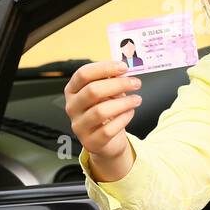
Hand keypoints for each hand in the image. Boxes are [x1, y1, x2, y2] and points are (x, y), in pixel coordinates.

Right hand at [64, 61, 141, 178]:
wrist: (106, 141)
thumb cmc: (105, 111)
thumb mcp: (106, 93)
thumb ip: (110, 80)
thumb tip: (123, 70)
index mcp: (72, 90)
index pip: (83, 74)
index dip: (104, 68)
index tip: (123, 67)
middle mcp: (72, 107)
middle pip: (92, 90)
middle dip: (118, 84)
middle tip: (135, 83)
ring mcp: (79, 126)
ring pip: (100, 111)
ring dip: (123, 102)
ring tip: (136, 99)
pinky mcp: (90, 142)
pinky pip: (108, 130)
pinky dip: (123, 119)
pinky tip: (130, 113)